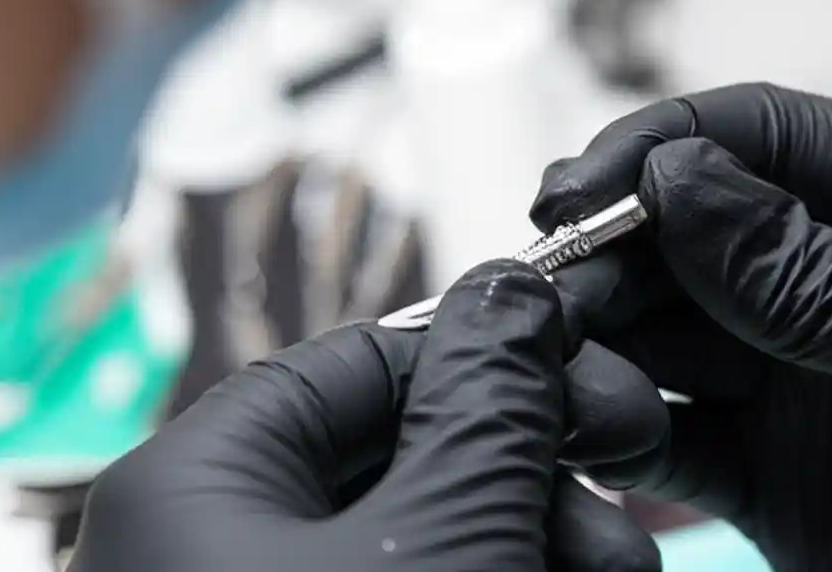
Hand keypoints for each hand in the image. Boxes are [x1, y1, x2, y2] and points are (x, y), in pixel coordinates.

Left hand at [69, 260, 665, 570]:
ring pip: (423, 536)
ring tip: (628, 568)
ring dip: (538, 538)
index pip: (356, 367)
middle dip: (530, 467)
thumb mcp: (444, 542)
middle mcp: (215, 543)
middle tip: (633, 479)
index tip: (580, 355)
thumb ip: (483, 408)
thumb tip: (508, 287)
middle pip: (401, 458)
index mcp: (198, 484)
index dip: (480, 355)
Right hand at [531, 83, 831, 569]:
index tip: (587, 189)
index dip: (666, 144)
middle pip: (689, 232)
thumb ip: (830, 279)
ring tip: (563, 362)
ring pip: (659, 332)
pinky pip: (663, 439)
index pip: (767, 136)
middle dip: (613, 251)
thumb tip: (683, 186)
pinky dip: (615, 435)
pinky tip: (597, 435)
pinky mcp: (764, 476)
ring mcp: (793, 379)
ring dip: (599, 340)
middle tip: (555, 288)